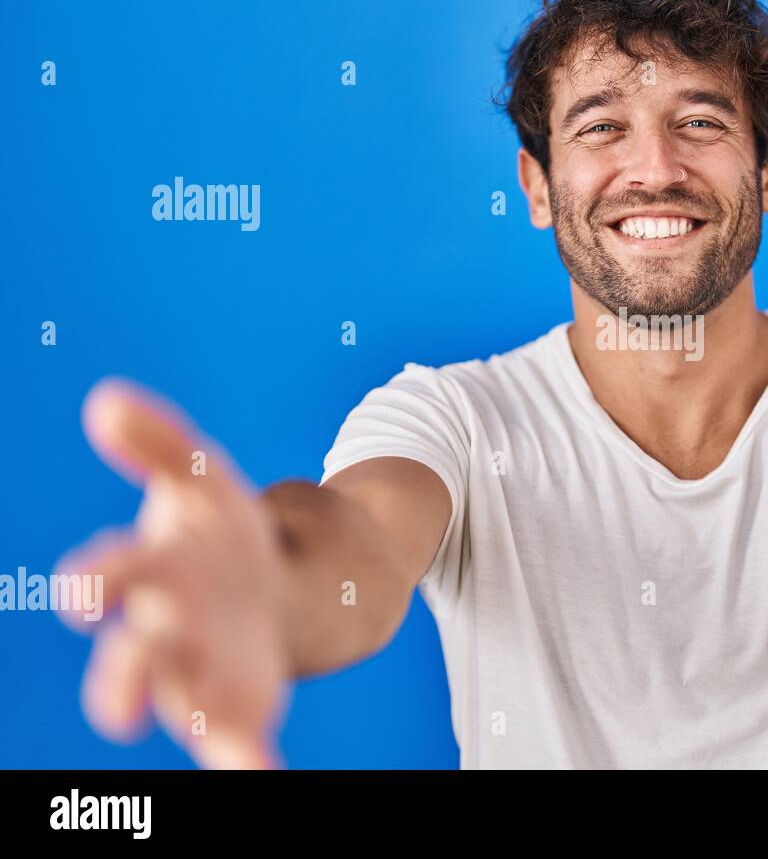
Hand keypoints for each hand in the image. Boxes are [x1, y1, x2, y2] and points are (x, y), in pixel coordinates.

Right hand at [57, 379, 291, 768]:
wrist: (271, 582)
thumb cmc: (217, 534)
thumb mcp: (203, 477)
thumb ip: (159, 444)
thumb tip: (107, 401)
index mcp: (154, 572)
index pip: (119, 574)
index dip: (100, 579)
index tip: (84, 590)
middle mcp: (164, 631)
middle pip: (137, 655)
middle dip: (128, 670)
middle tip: (127, 690)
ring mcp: (200, 673)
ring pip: (181, 699)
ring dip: (187, 712)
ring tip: (205, 725)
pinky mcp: (239, 704)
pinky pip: (239, 742)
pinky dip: (248, 763)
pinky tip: (267, 778)